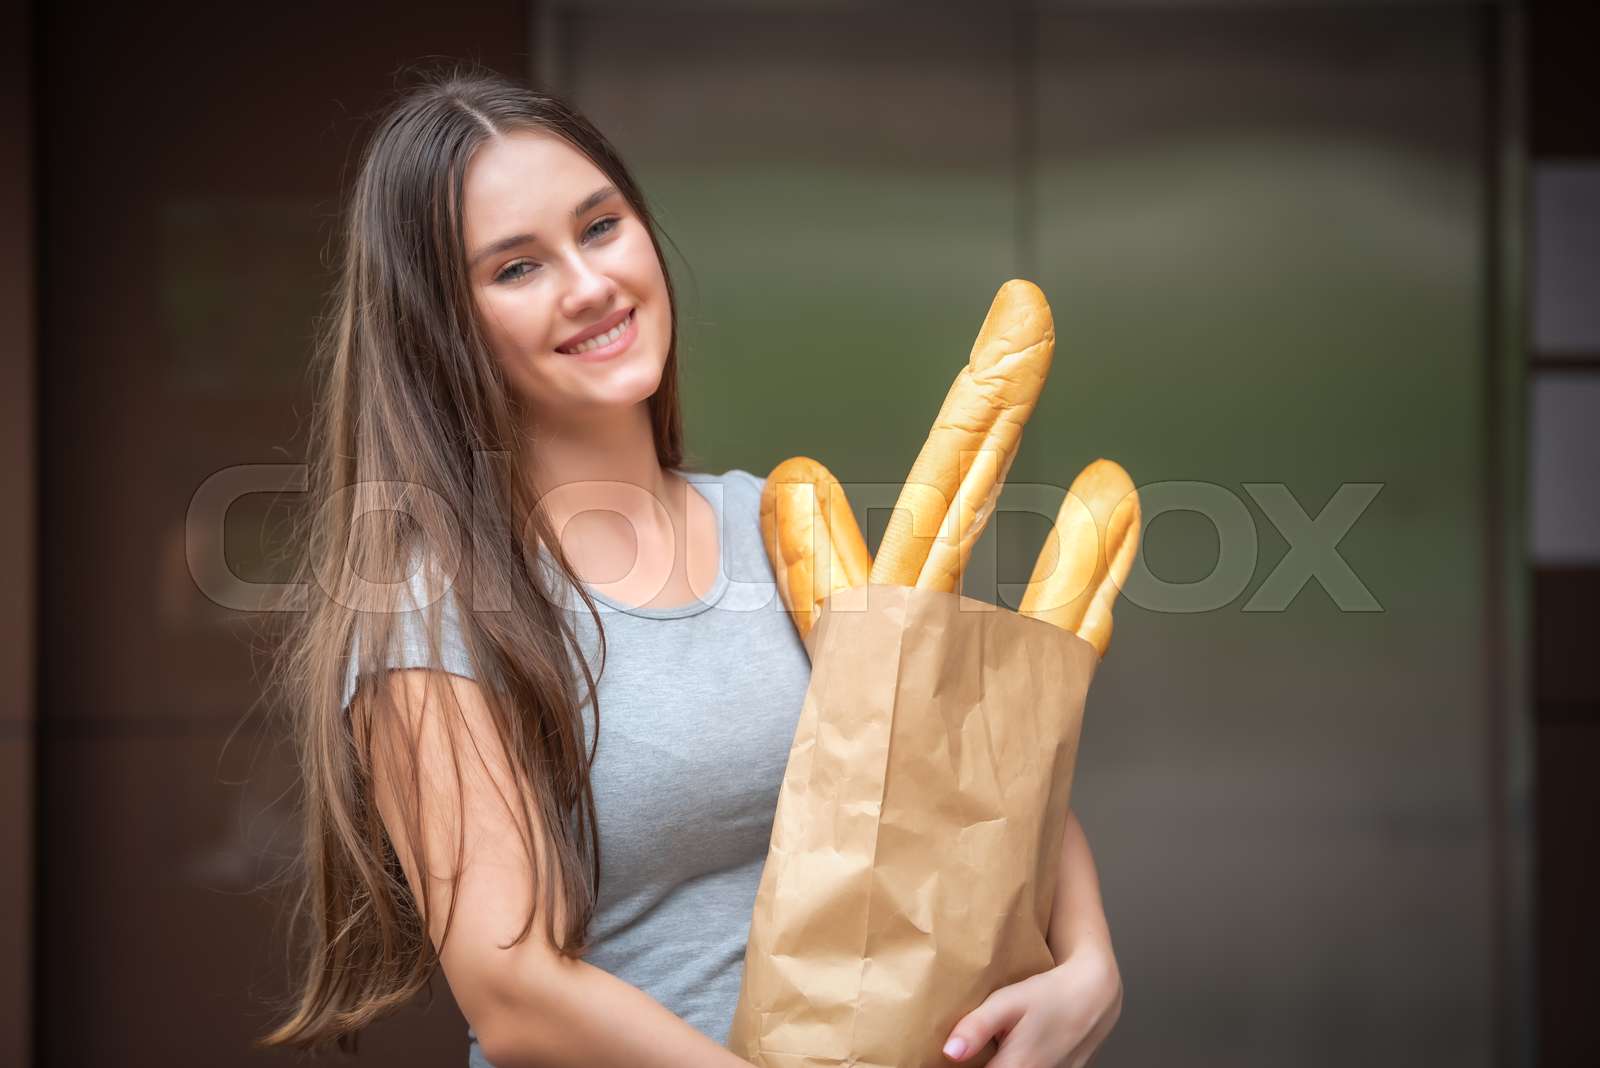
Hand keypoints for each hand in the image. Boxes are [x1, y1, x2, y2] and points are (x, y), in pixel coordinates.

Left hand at [941, 944, 1122, 1067]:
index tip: (959, 1053)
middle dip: (980, 1062)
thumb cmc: (1050, 994)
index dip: (962, 1066)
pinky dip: (1017, 1060)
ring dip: (998, 1061)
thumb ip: (976, 1028)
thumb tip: (949, 1053)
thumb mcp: (1007, 1002)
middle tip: (971, 1046)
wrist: (1095, 992)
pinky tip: (1013, 1046)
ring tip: (996, 1043)